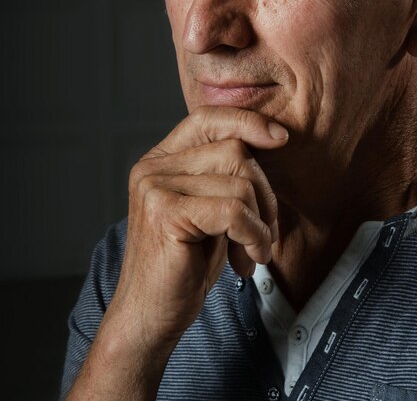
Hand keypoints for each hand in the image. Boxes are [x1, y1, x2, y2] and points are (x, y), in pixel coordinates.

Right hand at [65, 106, 287, 399]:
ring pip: (239, 182)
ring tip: (252, 252)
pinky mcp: (165, 213)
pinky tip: (248, 261)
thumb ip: (224, 174)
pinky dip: (253, 236)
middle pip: (235, 151)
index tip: (280, 138)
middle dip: (264, 194)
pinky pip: (234, 211)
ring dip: (261, 223)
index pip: (207, 117)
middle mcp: (152, 166)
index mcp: (160, 159)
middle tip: (263, 234)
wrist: (150, 317)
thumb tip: (272, 137)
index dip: (247, 121)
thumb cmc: (185, 264)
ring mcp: (155, 187)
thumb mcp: (209, 209)